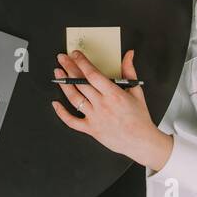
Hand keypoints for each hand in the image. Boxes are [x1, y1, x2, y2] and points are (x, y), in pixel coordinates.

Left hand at [52, 49, 174, 169]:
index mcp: (113, 94)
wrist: (141, 142)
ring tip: (58, 73)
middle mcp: (102, 105)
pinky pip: (72, 121)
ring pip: (74, 98)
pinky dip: (61, 113)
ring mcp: (95, 117)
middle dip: (69, 68)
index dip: (82, 62)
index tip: (75, 54)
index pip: (92, 74)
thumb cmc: (140, 118)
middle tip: (62, 58)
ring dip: (63, 84)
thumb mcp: (136, 91)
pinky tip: (55, 104)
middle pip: (80, 83)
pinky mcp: (91, 129)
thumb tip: (128, 55)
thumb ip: (129, 70)